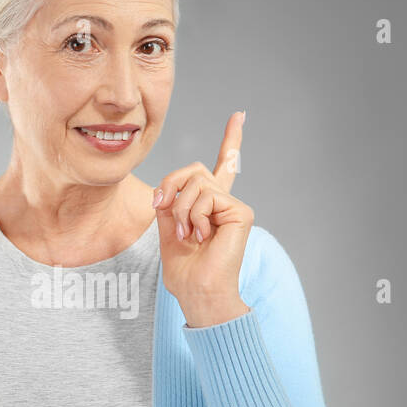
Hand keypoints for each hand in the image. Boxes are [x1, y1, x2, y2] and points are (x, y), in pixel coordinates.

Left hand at [152, 111, 253, 326]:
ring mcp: (235, 206)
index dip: (231, 140)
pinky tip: (202, 235)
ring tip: (188, 234)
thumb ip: (169, 198)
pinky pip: (206, 196)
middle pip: (193, 170)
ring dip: (181, 209)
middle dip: (171, 188)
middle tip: (167, 215)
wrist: (197, 291)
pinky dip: (194, 216)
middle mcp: (226, 202)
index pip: (222, 166)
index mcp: (211, 205)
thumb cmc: (183, 268)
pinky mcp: (241, 212)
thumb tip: (166, 187)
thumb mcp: (166, 225)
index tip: (240, 115)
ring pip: (196, 183)